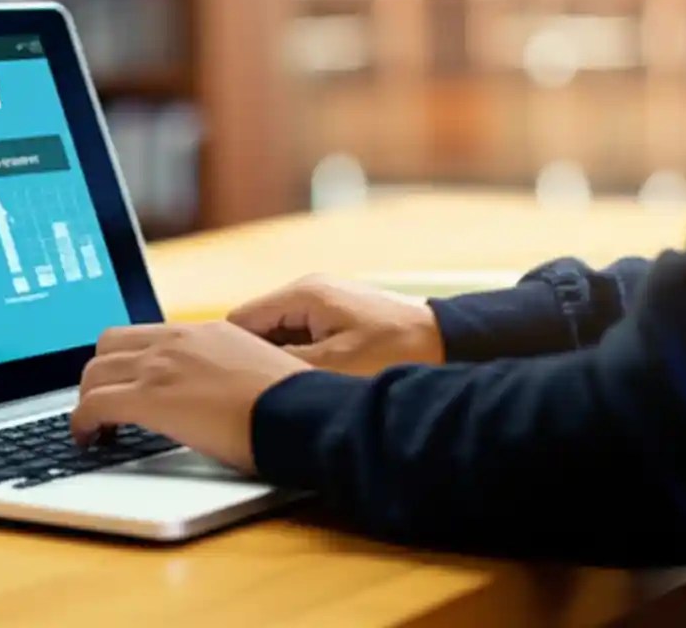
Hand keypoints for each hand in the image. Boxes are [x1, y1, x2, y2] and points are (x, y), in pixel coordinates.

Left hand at [71, 322, 310, 472]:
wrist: (300, 413)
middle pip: (108, 344)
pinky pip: (93, 405)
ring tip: (93, 426)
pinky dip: (82, 423)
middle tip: (102, 403)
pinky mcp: (149, 397)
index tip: (123, 381)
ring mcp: (161, 365)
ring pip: (94, 373)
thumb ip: (229, 375)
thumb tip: (222, 397)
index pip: (146, 334)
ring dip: (87, 398)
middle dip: (99, 375)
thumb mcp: (256, 373)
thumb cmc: (291, 406)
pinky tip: (88, 440)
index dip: (125, 359)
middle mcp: (177, 340)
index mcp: (205, 332)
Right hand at [227, 274, 443, 375]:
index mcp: (304, 293)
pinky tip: (315, 384)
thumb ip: (279, 365)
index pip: (239, 321)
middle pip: (258, 328)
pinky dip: (303, 360)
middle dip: (256, 361)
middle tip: (265, 396)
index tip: (231, 388)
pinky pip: (305, 337)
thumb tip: (238, 370)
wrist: (455, 344)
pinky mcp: (342, 316)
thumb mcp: (331, 367)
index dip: (230, 356)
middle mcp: (312, 289)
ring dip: (282, 362)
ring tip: (293, 392)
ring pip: (281, 335)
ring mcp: (328, 301)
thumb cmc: (398, 353)